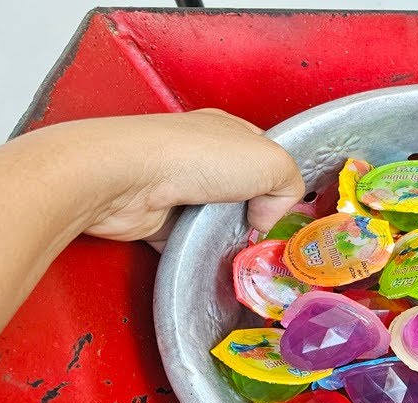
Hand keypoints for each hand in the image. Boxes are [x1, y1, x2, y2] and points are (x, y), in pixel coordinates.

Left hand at [31, 109, 304, 241]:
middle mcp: (200, 156)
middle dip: (255, 216)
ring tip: (237, 248)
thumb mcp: (272, 161)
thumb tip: (269, 217)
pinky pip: (189, 243)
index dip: (279, 182)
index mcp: (228, 132)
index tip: (287, 207)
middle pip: (242, 193)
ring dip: (227, 237)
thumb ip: (290, 186)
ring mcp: (177, 188)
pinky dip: (198, 253)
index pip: (264, 157)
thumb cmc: (194, 156)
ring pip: (216, 221)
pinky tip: (208, 255)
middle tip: (264, 233)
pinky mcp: (157, 219)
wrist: (127, 180)